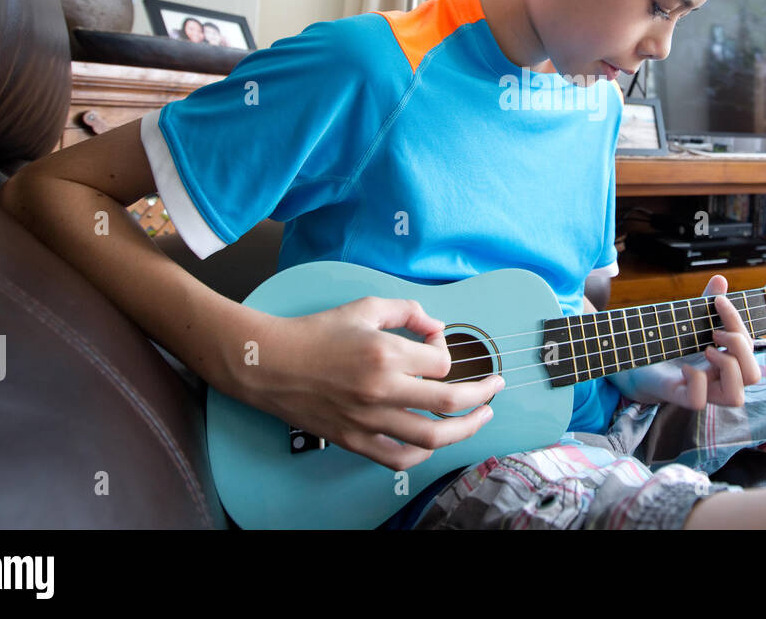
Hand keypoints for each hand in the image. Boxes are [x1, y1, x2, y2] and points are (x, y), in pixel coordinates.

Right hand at [229, 296, 503, 470]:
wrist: (269, 363)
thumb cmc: (315, 332)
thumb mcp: (365, 307)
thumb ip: (408, 311)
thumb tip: (437, 326)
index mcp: (385, 353)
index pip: (440, 361)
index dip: (446, 351)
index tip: (438, 345)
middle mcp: (381, 390)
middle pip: (449, 401)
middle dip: (482, 395)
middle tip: (496, 389)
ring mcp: (368, 419)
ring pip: (431, 437)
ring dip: (465, 429)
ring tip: (480, 419)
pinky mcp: (354, 440)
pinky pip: (398, 458)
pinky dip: (422, 455)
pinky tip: (433, 444)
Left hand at [607, 275, 760, 408]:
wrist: (635, 363)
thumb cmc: (668, 344)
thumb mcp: (690, 321)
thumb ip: (706, 302)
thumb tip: (720, 279)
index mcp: (726, 360)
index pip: (749, 348)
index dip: (739, 322)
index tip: (718, 301)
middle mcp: (719, 380)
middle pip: (753, 376)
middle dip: (740, 348)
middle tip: (714, 333)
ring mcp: (702, 391)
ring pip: (735, 397)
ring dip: (727, 367)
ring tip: (706, 350)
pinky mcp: (679, 397)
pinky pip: (698, 401)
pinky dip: (695, 381)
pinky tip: (684, 369)